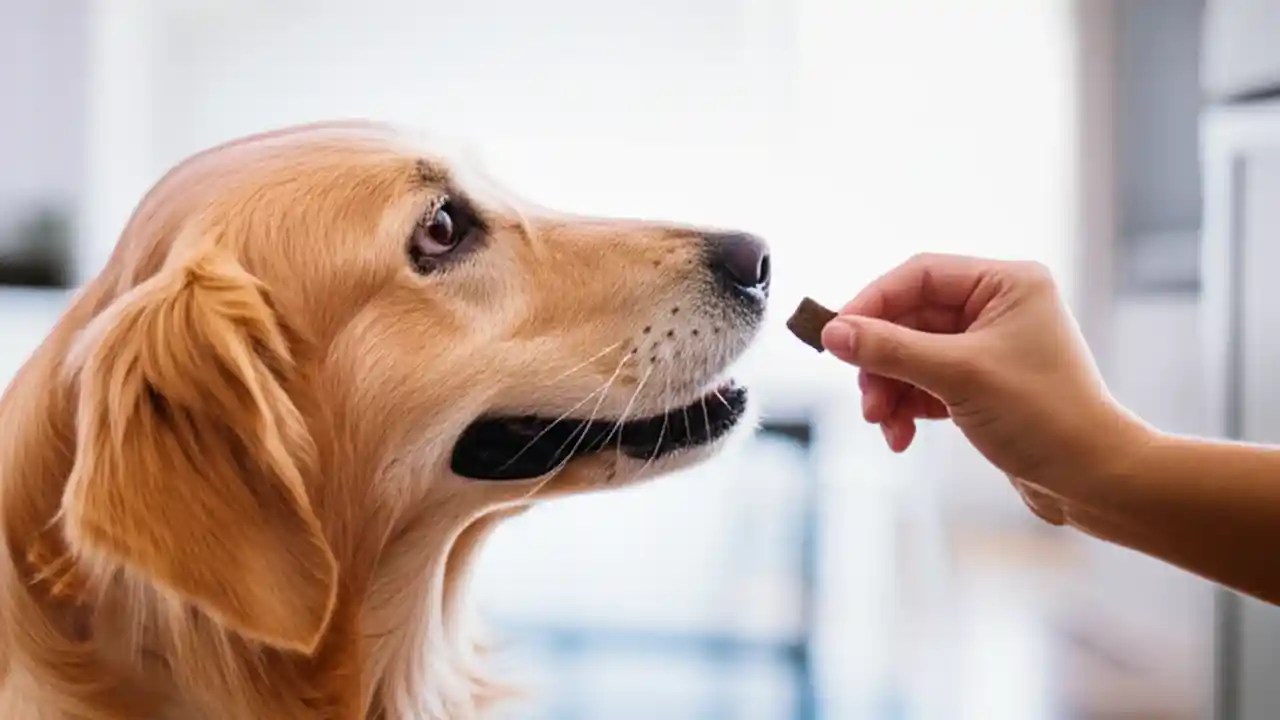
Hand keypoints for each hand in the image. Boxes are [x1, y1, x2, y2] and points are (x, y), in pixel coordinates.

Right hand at [821, 254, 1151, 511]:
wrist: (1094, 480)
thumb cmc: (1043, 417)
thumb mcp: (958, 376)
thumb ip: (891, 350)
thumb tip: (832, 333)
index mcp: (1006, 284)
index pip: (920, 276)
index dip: (872, 303)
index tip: (834, 336)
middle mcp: (1000, 308)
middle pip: (910, 320)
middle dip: (881, 362)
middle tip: (865, 397)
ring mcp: (990, 348)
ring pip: (912, 356)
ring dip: (890, 390)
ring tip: (883, 424)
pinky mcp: (983, 385)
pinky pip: (927, 384)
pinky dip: (908, 408)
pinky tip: (901, 436)